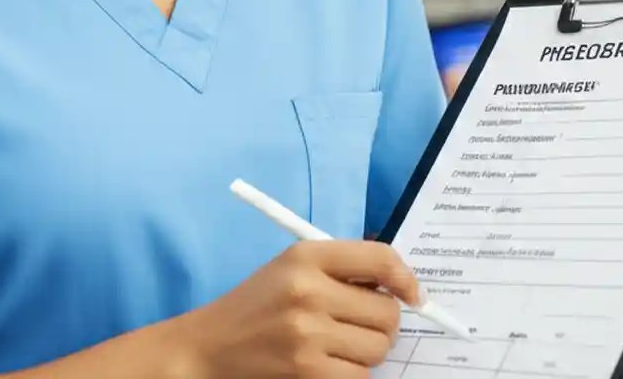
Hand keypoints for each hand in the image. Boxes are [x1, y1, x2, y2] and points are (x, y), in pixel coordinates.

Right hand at [177, 241, 420, 378]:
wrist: (208, 347)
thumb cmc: (257, 305)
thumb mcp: (291, 269)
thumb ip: (342, 270)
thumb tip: (401, 287)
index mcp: (306, 256)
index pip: (380, 259)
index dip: (406, 279)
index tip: (413, 296)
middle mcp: (308, 289)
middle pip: (387, 312)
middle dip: (381, 323)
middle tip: (357, 326)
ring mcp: (307, 332)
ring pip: (378, 348)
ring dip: (366, 353)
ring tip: (336, 346)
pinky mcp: (307, 370)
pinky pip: (359, 377)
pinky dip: (350, 375)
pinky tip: (326, 365)